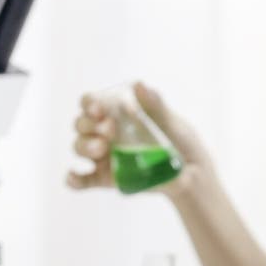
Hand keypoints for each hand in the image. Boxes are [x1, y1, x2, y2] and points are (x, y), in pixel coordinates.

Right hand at [67, 82, 213, 198]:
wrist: (191, 173)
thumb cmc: (180, 141)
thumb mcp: (171, 122)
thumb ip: (156, 105)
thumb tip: (139, 85)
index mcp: (117, 113)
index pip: (92, 103)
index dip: (90, 104)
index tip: (100, 109)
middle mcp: (105, 132)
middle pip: (81, 124)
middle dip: (88, 124)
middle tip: (109, 130)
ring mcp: (104, 156)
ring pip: (79, 146)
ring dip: (83, 145)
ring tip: (101, 148)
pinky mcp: (106, 179)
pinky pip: (83, 180)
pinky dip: (74, 179)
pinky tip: (75, 177)